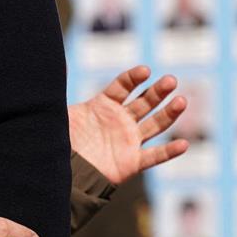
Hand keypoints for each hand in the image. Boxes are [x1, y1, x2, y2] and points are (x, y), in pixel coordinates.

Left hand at [69, 65, 189, 184]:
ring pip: (154, 125)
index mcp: (103, 106)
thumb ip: (60, 91)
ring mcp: (128, 140)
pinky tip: (183, 144)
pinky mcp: (132, 161)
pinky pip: (154, 156)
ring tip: (181, 100)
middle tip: (171, 80)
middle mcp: (120, 120)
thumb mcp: (61, 113)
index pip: (122, 86)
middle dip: (158, 91)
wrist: (62, 170)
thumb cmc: (60, 140)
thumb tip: (53, 66)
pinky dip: (169, 152)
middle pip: (144, 102)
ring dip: (169, 113)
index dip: (133, 78)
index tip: (145, 71)